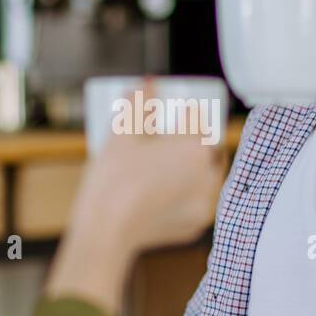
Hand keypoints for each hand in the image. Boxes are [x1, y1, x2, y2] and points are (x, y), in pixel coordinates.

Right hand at [45, 100, 226, 315]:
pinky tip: (166, 189)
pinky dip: (186, 194)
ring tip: (170, 164)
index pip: (202, 119)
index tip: (178, 111)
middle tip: (174, 138)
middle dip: (196, 141)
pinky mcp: (196, 226)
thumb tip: (148, 83)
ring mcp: (206, 205)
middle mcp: (209, 176)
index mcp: (197, 148)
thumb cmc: (112, 180)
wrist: (104, 232)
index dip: (191, 112)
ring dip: (195, 168)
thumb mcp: (122, 133)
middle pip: (211, 149)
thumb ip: (139, 103)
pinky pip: (198, 202)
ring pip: (207, 178)